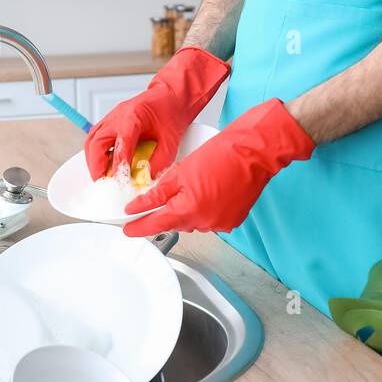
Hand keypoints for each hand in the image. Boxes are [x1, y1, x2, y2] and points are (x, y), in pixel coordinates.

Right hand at [83, 45, 230, 180]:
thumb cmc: (172, 112)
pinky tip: (103, 163)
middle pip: (97, 141)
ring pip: (91, 138)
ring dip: (92, 159)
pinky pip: (96, 136)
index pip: (121, 143)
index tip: (120, 180)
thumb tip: (146, 178)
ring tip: (100, 175)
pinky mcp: (111, 120)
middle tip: (102, 181)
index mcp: (135, 116)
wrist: (171, 95)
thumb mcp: (171, 140)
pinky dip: (95, 152)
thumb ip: (159, 161)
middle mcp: (119, 115)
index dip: (119, 164)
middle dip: (97, 164)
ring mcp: (113, 116)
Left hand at [122, 98, 315, 234]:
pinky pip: (210, 220)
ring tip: (195, 185)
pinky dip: (205, 209)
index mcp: (188, 210)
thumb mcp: (180, 171)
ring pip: (193, 221)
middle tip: (162, 195)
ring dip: (187, 209)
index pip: (155, 224)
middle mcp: (204, 223)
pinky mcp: (233, 221)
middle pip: (175, 223)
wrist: (254, 152)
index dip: (138, 227)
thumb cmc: (221, 155)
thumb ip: (156, 194)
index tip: (127, 229)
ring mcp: (220, 224)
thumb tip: (137, 207)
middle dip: (166, 211)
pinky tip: (209, 191)